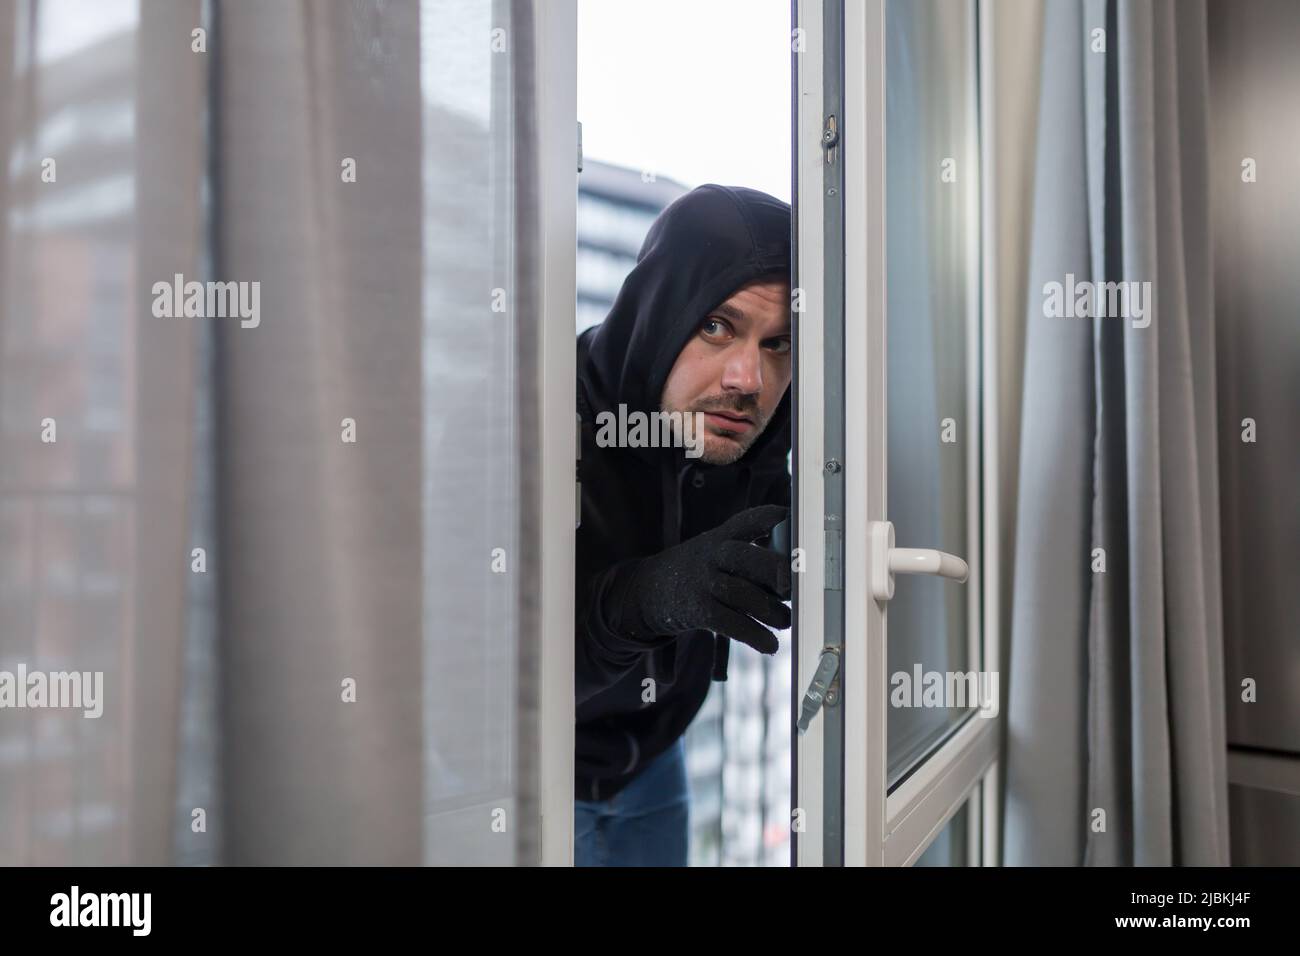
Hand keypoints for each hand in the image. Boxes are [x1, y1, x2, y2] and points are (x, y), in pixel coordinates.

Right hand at [619, 504, 790, 653]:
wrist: (646, 591)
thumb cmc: (696, 572)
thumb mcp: (713, 552)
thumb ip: (748, 557)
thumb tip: (790, 580)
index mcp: (720, 538)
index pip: (746, 521)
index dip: (768, 517)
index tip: (789, 516)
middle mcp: (711, 556)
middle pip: (745, 557)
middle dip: (773, 569)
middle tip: (793, 584)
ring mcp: (703, 583)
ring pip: (742, 593)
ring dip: (771, 611)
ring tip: (786, 621)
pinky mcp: (698, 610)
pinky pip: (731, 623)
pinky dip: (755, 635)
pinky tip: (770, 645)